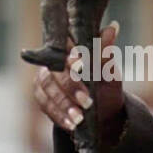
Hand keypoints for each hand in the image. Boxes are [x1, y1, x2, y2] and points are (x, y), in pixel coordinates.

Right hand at [32, 20, 124, 140]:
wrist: (102, 112)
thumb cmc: (105, 87)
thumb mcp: (110, 73)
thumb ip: (106, 53)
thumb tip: (112, 27)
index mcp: (70, 49)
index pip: (65, 48)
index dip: (71, 57)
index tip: (82, 66)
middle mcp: (54, 61)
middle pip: (55, 71)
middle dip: (71, 87)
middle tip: (87, 102)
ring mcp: (44, 78)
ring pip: (47, 89)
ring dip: (64, 105)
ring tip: (79, 118)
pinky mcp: (40, 95)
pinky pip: (44, 105)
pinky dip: (58, 115)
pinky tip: (71, 124)